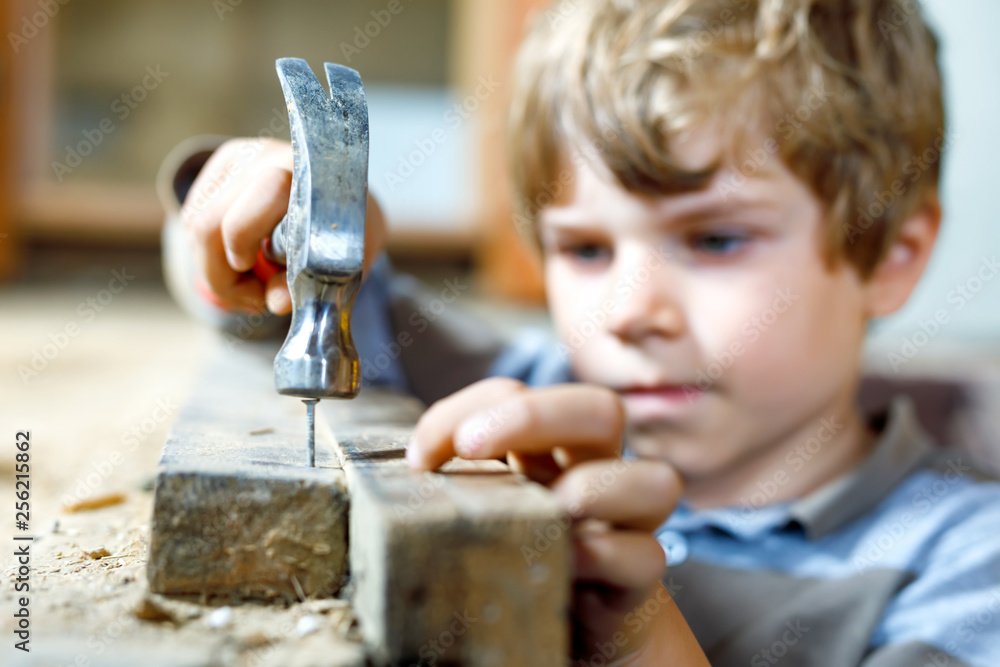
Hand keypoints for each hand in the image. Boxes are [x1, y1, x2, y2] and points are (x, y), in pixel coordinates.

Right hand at [180, 138, 386, 314]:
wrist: (342, 198)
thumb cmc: (341, 237)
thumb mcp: (338, 266)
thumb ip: (310, 285)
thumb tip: (275, 302)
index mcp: (310, 176)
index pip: (267, 193)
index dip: (247, 241)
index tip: (262, 280)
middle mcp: (269, 157)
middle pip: (210, 222)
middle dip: (222, 276)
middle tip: (254, 298)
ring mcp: (238, 158)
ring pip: (195, 226)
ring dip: (216, 272)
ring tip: (252, 288)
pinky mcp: (219, 167)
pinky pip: (191, 220)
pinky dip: (209, 257)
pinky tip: (241, 266)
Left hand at [406, 377, 683, 661]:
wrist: (564, 623)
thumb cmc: (516, 550)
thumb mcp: (482, 504)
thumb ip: (462, 477)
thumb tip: (415, 463)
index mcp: (552, 444)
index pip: (518, 392)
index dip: (466, 407)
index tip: (419, 456)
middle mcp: (599, 469)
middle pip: (600, 408)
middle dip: (532, 417)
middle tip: (470, 448)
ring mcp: (629, 522)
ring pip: (654, 480)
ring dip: (588, 491)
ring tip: (539, 516)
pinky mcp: (638, 577)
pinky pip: (645, 556)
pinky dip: (602, 555)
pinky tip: (564, 566)